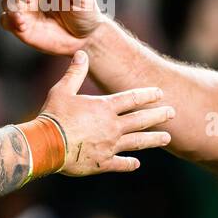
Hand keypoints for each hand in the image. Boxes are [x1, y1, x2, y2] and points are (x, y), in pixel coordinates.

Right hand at [1, 0, 103, 55]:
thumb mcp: (85, 0)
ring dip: (11, 5)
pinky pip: (5, 20)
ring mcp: (23, 8)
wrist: (84, 38)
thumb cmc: (85, 13)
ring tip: (22, 17)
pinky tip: (22, 26)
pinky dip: (9, 21)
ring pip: (6, 0)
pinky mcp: (18, 25)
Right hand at [37, 51, 173, 174]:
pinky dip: (129, 164)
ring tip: (167, 138)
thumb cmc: (53, 116)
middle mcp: (112, 126)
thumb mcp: (61, 91)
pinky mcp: (103, 162)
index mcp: (104, 107)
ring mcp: (110, 145)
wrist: (45, 145)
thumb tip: (81, 53)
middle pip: (142, 119)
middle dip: (159, 115)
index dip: (148, 95)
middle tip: (172, 112)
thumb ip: (74, 73)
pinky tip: (136, 164)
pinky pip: (120, 163)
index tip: (160, 93)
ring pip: (138, 142)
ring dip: (154, 139)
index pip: (133, 98)